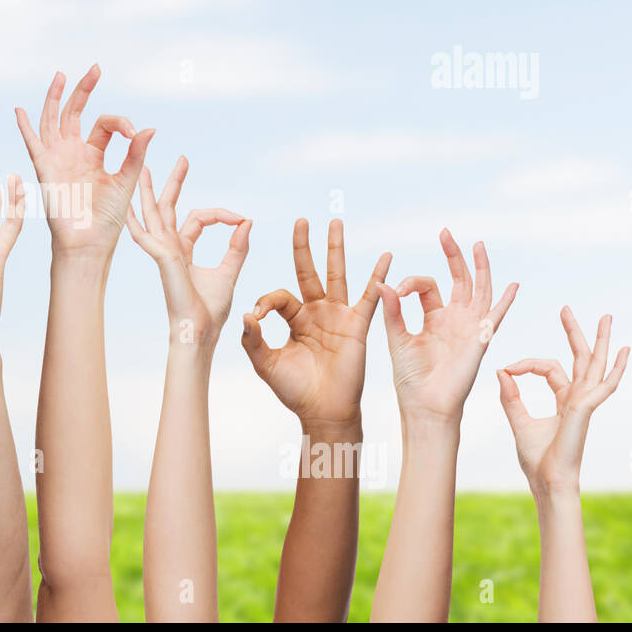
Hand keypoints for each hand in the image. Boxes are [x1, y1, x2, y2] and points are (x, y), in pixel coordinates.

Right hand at [15, 64, 152, 259]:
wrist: (89, 243)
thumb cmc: (107, 219)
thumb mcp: (125, 181)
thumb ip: (135, 154)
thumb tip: (149, 128)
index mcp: (94, 155)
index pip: (105, 124)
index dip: (120, 122)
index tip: (133, 133)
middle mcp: (74, 153)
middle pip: (75, 113)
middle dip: (84, 90)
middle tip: (95, 68)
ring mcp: (58, 159)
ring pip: (53, 120)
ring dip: (56, 98)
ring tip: (61, 75)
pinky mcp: (45, 169)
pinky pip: (33, 145)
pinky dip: (25, 128)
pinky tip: (20, 111)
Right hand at [125, 156, 250, 347]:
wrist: (200, 332)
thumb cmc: (210, 310)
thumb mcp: (228, 271)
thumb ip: (237, 247)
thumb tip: (247, 222)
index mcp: (183, 251)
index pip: (198, 219)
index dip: (220, 215)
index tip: (240, 219)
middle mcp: (169, 248)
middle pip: (169, 208)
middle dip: (174, 183)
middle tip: (182, 159)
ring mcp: (163, 253)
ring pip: (154, 214)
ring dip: (148, 191)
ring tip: (144, 167)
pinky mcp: (163, 259)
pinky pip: (146, 236)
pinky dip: (136, 222)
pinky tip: (128, 209)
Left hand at [241, 219, 390, 428]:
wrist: (322, 411)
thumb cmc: (294, 390)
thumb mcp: (265, 364)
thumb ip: (252, 339)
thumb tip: (246, 314)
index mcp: (294, 319)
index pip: (279, 296)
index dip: (267, 301)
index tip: (257, 314)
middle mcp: (316, 312)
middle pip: (308, 271)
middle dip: (304, 246)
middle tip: (302, 220)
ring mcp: (338, 316)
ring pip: (336, 275)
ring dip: (335, 249)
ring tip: (335, 222)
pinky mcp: (357, 325)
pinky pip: (369, 297)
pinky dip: (378, 277)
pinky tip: (386, 256)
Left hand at [378, 228, 517, 425]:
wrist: (425, 405)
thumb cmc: (410, 378)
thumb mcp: (397, 338)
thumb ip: (393, 311)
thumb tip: (384, 283)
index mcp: (432, 318)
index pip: (427, 286)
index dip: (411, 281)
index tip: (396, 289)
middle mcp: (453, 319)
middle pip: (458, 279)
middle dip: (453, 256)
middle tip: (445, 232)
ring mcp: (469, 327)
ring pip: (479, 290)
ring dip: (480, 267)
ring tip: (478, 245)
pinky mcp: (479, 339)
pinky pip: (497, 316)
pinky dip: (506, 301)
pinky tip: (513, 284)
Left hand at [498, 308, 629, 493]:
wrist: (546, 481)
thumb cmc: (536, 459)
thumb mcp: (518, 421)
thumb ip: (511, 396)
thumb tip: (501, 371)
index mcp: (563, 400)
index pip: (549, 368)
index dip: (526, 364)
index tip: (507, 367)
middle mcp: (577, 399)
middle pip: (579, 358)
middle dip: (574, 333)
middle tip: (566, 309)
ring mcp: (585, 404)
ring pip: (594, 365)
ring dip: (600, 340)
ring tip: (605, 318)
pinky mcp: (585, 410)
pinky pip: (603, 386)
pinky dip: (614, 369)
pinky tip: (623, 352)